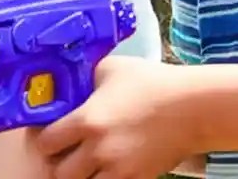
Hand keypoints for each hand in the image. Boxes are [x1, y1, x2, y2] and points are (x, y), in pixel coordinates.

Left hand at [34, 56, 197, 178]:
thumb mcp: (110, 68)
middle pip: (60, 174)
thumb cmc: (152, 82)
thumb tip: (67, 80)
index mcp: (86, 121)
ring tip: (86, 164)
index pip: (45, 144)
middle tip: (66, 153)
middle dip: (59, 164)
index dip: (43, 140)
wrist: (193, 107)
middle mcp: (98, 150)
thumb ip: (85, 77)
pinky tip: (107, 169)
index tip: (49, 134)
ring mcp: (119, 170)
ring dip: (81, 177)